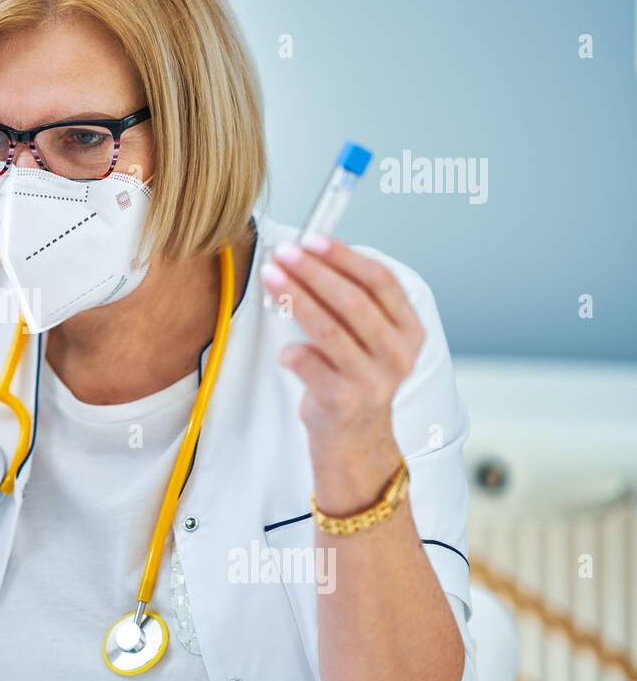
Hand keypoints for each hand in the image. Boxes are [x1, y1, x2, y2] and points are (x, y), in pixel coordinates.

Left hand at [260, 235, 424, 510]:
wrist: (357, 441)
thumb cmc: (355, 380)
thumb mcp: (369, 341)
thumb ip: (351, 304)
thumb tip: (308, 256)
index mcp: (409, 330)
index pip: (379, 281)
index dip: (344, 256)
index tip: (312, 239)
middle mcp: (396, 353)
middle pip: (351, 300)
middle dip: (313, 271)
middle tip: (283, 253)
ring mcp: (372, 378)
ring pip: (327, 327)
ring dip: (294, 297)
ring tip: (270, 277)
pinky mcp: (343, 400)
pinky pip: (308, 362)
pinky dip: (291, 352)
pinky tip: (286, 351)